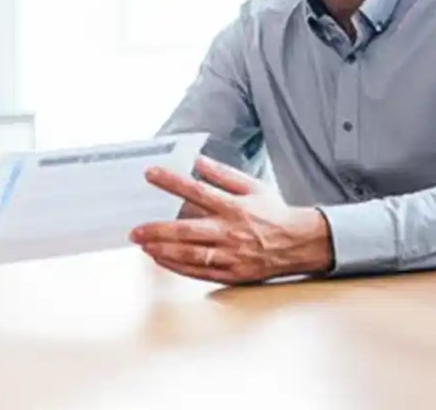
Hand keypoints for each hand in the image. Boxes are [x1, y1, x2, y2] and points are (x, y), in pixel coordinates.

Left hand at [129, 156, 333, 284]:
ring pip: (190, 254)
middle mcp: (230, 232)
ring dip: (164, 250)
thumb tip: (199, 161)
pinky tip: (162, 261)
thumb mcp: (253, 186)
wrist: (300, 243)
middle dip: (158, 230)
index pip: (197, 192)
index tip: (151, 174)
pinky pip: (200, 272)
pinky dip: (178, 267)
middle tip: (135, 230)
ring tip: (144, 246)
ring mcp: (230, 255)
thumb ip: (223, 174)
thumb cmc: (275, 213)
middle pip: (187, 230)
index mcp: (234, 207)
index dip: (171, 182)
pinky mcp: (232, 273)